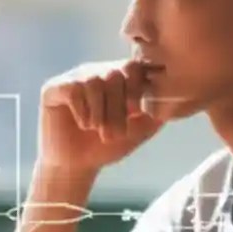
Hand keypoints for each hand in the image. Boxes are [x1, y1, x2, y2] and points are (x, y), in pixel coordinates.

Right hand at [38, 60, 163, 172]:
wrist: (77, 165)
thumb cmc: (108, 146)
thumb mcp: (140, 129)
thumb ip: (157, 111)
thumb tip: (178, 96)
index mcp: (117, 77)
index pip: (132, 66)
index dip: (136, 88)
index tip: (135, 113)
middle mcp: (95, 72)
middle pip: (114, 74)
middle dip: (117, 108)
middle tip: (114, 134)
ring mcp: (74, 78)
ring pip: (94, 82)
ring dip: (100, 113)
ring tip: (98, 131)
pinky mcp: (54, 89)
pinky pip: (73, 89)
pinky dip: (82, 111)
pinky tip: (82, 124)